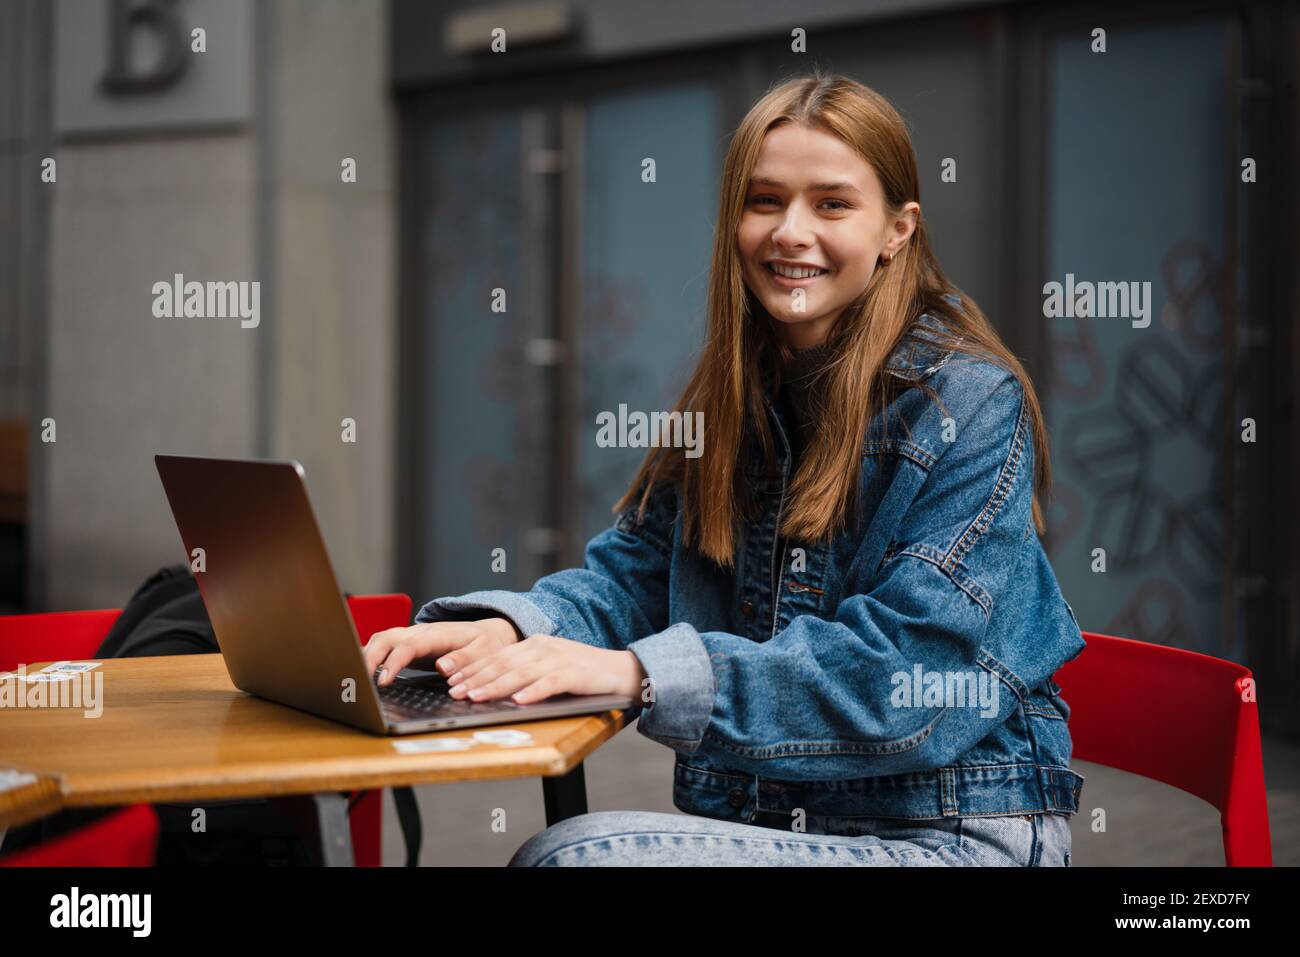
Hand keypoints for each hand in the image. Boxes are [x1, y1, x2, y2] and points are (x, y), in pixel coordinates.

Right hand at [363, 617, 521, 686]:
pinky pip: (384, 645)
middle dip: (369, 657)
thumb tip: (442, 668)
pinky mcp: (409, 644)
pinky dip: (370, 655)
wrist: (490, 632)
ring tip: (355, 678)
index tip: (383, 681)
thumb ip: (464, 660)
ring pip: (381, 639)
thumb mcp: (484, 652)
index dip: (393, 663)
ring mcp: (413, 636)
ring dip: (366, 655)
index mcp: (438, 635)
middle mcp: (422, 632)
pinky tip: (362, 673)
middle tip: (359, 682)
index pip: (409, 646)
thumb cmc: (487, 644)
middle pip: (387, 638)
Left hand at [445, 634, 646, 704]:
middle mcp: (543, 648)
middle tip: (455, 692)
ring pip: (521, 673)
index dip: (474, 669)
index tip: (453, 681)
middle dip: (477, 678)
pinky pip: (550, 683)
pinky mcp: (575, 674)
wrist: (621, 670)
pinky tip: (519, 701)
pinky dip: (533, 692)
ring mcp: (559, 659)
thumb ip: (525, 671)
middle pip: (503, 664)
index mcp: (534, 644)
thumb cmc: (583, 673)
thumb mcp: (549, 666)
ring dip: (496, 686)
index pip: (497, 657)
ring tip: (477, 697)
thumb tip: (495, 686)